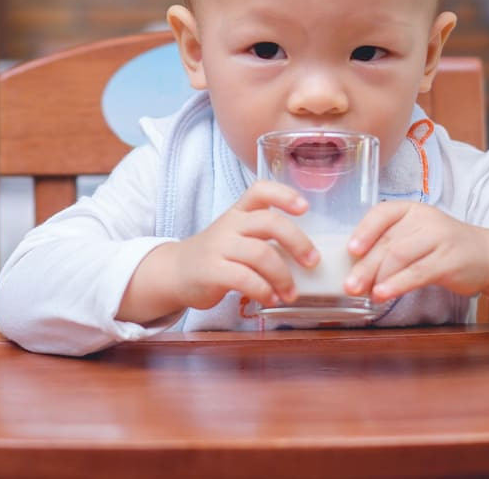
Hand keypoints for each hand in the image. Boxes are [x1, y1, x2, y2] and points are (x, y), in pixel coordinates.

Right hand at [168, 180, 319, 310]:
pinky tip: (271, 298)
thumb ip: (264, 236)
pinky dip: (263, 290)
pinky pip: (244, 279)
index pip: (261, 189)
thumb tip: (308, 253)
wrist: (175, 272)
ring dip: (283, 276)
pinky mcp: (211, 272)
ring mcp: (219, 247)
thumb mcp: (237, 234)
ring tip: (291, 293)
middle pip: (269, 222)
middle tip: (313, 262)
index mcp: (239, 212)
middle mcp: (230, 225)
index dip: (285, 195)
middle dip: (298, 242)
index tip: (305, 208)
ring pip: (261, 254)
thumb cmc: (217, 255)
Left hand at [344, 201, 488, 302]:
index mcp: (410, 209)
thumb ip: (388, 244)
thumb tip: (354, 268)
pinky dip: (397, 284)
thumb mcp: (415, 235)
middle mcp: (425, 219)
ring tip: (363, 292)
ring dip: (378, 277)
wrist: (485, 255)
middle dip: (365, 266)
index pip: (382, 213)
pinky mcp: (450, 261)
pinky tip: (384, 294)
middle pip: (389, 241)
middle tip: (349, 285)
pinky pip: (418, 273)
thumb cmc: (440, 247)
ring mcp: (439, 238)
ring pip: (401, 256)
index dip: (364, 231)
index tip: (350, 250)